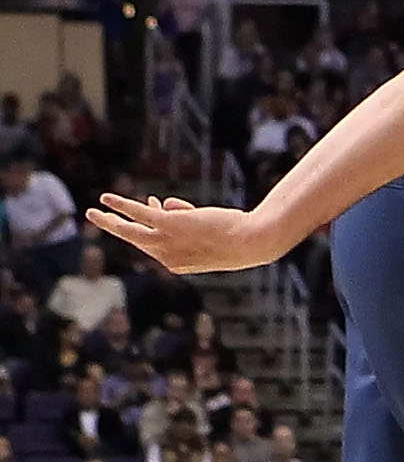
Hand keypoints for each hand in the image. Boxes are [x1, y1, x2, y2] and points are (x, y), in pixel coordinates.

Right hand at [86, 194, 289, 274]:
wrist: (251, 242)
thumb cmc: (237, 236)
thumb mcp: (208, 230)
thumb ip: (185, 217)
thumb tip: (165, 203)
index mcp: (177, 263)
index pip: (154, 242)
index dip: (150, 223)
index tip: (154, 203)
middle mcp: (167, 256)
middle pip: (135, 240)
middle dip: (115, 229)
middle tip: (97, 220)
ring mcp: (167, 240)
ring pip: (129, 230)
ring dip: (109, 221)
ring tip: (93, 213)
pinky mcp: (169, 224)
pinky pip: (139, 213)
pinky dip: (121, 205)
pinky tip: (106, 198)